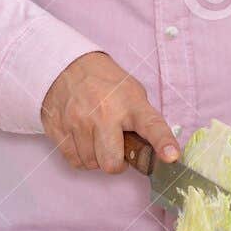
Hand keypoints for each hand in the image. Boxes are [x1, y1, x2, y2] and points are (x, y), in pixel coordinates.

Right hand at [40, 51, 178, 172]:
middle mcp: (104, 113)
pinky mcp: (59, 128)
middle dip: (117, 163)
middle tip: (117, 150)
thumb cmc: (106, 84)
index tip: (171, 156)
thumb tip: (154, 150)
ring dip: (97, 158)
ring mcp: (79, 121)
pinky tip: (84, 140)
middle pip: (112, 162)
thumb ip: (142, 120)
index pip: (151, 126)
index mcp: (131, 103)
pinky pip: (74, 160)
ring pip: (91, 164)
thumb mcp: (132, 93)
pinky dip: (82, 157)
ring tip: (98, 138)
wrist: (68, 67)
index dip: (163, 143)